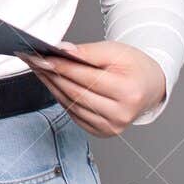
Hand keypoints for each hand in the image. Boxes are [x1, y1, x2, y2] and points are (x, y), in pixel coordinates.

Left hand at [17, 40, 165, 135]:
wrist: (149, 85)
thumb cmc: (134, 66)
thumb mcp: (115, 52)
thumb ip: (87, 52)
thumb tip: (61, 51)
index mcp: (129, 92)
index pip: (86, 78)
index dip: (61, 67)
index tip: (41, 57)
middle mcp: (121, 114)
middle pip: (76, 93)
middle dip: (51, 75)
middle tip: (33, 61)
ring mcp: (112, 127)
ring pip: (72, 105)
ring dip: (52, 86)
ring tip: (39, 69)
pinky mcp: (103, 132)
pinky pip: (74, 114)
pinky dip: (60, 98)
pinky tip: (52, 83)